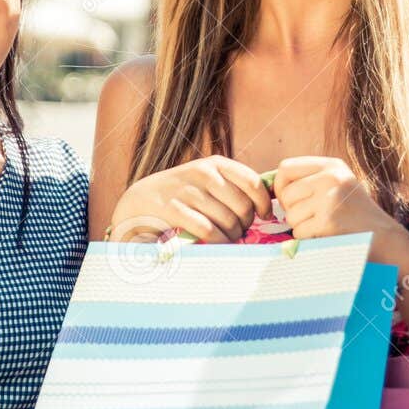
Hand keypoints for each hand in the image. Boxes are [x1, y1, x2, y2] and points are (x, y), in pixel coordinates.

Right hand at [108, 156, 272, 243]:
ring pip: (227, 220)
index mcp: (215, 164)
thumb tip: (269, 203)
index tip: (263, 216)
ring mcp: (187, 191)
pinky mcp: (173, 209)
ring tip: (229, 239)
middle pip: (243, 206)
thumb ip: (235, 188)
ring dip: (232, 236)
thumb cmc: (182, 195)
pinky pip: (208, 230)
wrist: (139, 202)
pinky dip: (217, 241)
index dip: (263, 204)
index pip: (253, 183)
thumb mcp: (207, 182)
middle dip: (246, 224)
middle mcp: (202, 173)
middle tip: (240, 232)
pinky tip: (217, 244)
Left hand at [274, 157, 401, 251]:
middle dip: (292, 211)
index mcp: (331, 166)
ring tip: (323, 225)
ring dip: (301, 226)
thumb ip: (309, 180)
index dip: (280, 186)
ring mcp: (329, 200)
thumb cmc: (355, 212)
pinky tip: (326, 235)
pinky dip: (308, 239)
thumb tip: (267, 185)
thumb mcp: (337, 184)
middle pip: (286, 195)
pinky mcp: (328, 222)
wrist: (384, 236)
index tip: (287, 199)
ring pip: (290, 216)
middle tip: (311, 217)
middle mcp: (330, 179)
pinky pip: (299, 233)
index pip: (285, 168)